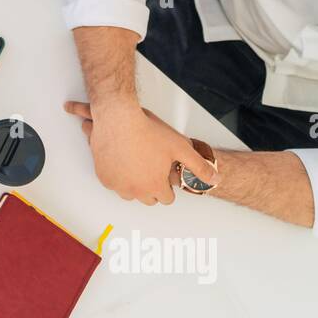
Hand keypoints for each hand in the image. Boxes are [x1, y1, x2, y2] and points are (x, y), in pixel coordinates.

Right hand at [63, 100, 217, 204]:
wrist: (118, 119)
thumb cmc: (147, 131)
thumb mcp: (180, 147)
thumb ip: (199, 166)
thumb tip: (214, 178)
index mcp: (154, 186)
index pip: (166, 199)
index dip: (168, 185)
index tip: (164, 173)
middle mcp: (134, 190)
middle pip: (148, 198)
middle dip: (151, 186)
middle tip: (151, 166)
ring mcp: (117, 185)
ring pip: (129, 193)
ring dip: (134, 183)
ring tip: (137, 162)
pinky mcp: (103, 177)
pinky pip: (113, 183)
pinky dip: (117, 175)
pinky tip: (122, 160)